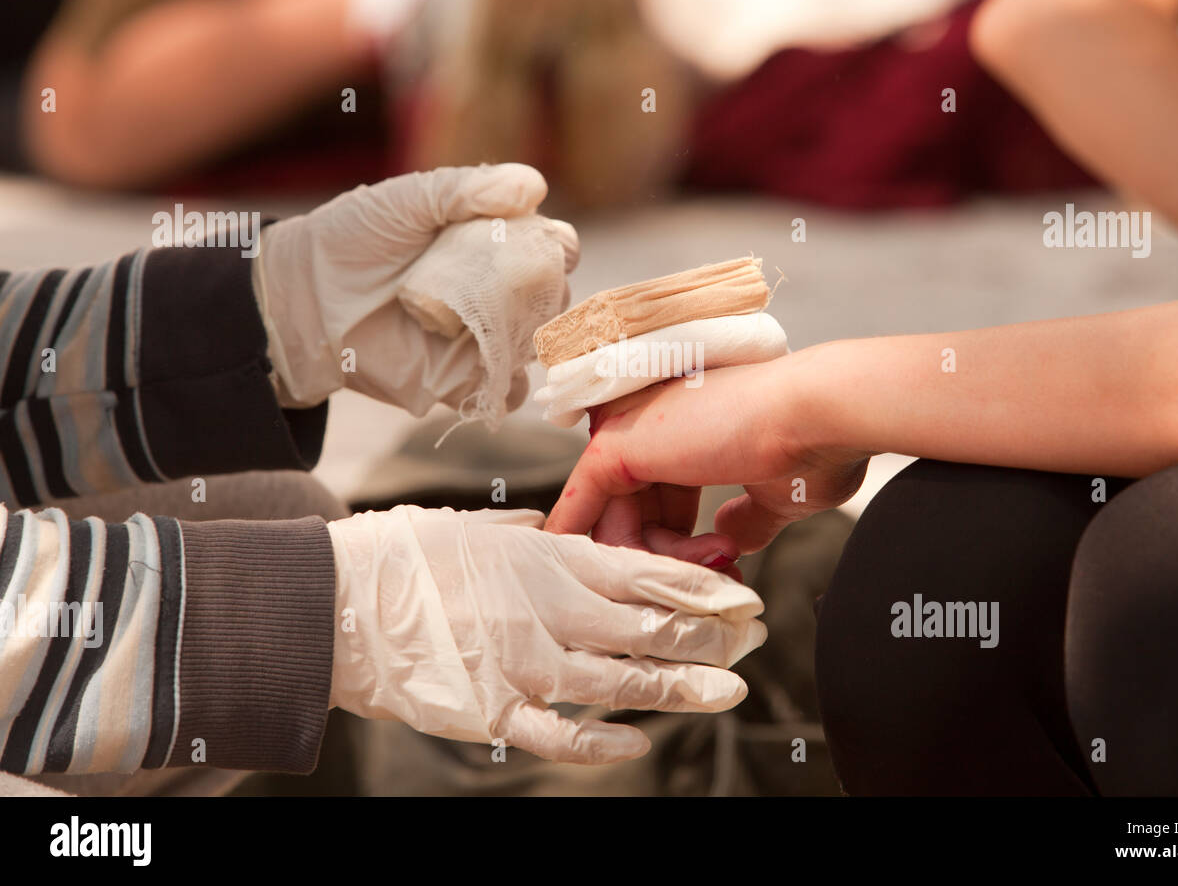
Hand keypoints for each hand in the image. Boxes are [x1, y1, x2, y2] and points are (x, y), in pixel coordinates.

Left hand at [253, 164, 577, 416]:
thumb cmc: (351, 239)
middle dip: (553, 294)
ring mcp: (479, 337)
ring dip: (538, 338)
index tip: (552, 245)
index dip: (559, 246)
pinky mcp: (458, 380)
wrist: (300, 299)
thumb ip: (467, 190)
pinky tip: (499, 371)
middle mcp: (494, 292)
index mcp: (490, 244)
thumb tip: (535, 187)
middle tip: (530, 288)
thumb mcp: (408, 201)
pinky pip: (505, 393)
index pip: (549, 246)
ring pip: (537, 344)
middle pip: (553, 296)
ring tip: (514, 327)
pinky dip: (513, 387)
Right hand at [328, 505, 766, 764]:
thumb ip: (528, 533)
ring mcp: (523, 665)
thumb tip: (555, 526)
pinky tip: (638, 739)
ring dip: (680, 688)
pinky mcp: (494, 713)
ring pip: (621, 681)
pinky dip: (604, 740)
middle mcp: (546, 611)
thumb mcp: (477, 529)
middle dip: (709, 636)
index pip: (643, 571)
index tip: (744, 595)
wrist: (335, 604)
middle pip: (648, 627)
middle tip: (752, 642)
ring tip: (727, 691)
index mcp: (546, 560)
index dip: (701, 587)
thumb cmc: (405, 556)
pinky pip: (562, 734)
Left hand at [546, 355, 868, 553]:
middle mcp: (651, 420)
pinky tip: (601, 579)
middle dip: (673, 560)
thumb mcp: (775, 493)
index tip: (723, 567)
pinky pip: (580, 512)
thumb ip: (745, 516)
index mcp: (688, 425)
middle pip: (635, 515)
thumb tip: (729, 539)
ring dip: (661, 564)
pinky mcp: (611, 448)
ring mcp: (627, 429)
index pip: (661, 500)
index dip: (685, 544)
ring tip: (718, 566)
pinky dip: (588, 550)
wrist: (821, 416)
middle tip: (722, 577)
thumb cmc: (814, 442)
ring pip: (615, 523)